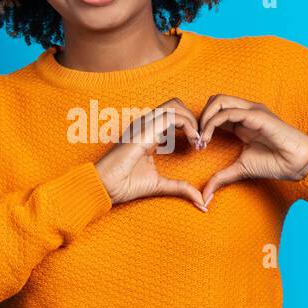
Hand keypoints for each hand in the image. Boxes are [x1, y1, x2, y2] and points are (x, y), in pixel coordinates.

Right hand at [94, 98, 208, 211]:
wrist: (106, 186)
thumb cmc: (126, 184)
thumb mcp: (160, 185)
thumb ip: (181, 188)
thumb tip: (202, 202)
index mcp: (148, 132)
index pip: (173, 116)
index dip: (190, 127)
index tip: (199, 146)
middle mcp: (146, 124)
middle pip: (176, 105)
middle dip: (194, 119)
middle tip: (201, 141)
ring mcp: (144, 124)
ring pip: (175, 106)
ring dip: (193, 121)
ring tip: (199, 141)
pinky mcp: (145, 129)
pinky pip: (173, 117)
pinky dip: (189, 126)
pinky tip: (194, 141)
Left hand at [197, 94, 307, 206]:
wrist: (298, 163)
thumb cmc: (275, 163)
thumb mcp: (240, 170)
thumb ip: (221, 178)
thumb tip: (204, 196)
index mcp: (241, 122)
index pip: (215, 111)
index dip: (202, 125)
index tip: (198, 146)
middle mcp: (245, 112)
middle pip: (214, 100)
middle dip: (200, 117)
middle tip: (198, 140)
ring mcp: (251, 111)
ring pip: (218, 101)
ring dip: (204, 118)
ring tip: (202, 139)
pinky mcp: (256, 115)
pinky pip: (228, 112)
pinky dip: (212, 124)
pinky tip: (208, 139)